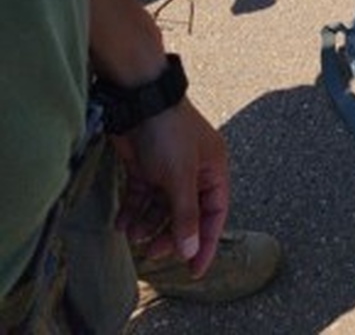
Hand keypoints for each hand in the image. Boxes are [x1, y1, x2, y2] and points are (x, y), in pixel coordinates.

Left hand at [115, 98, 228, 278]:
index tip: (195, 271)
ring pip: (161, 208)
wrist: (139, 100)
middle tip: (154, 254)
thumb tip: (191, 249)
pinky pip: (141, 197)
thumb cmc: (169, 133)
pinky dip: (133, 211)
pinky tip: (122, 224)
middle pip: (185, 215)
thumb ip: (186, 216)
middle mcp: (193, 171)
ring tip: (134, 236)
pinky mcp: (145, 166)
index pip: (215, 214)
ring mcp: (168, 169)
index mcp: (213, 170)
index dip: (207, 243)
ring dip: (148, 224)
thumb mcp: (181, 177)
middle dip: (170, 235)